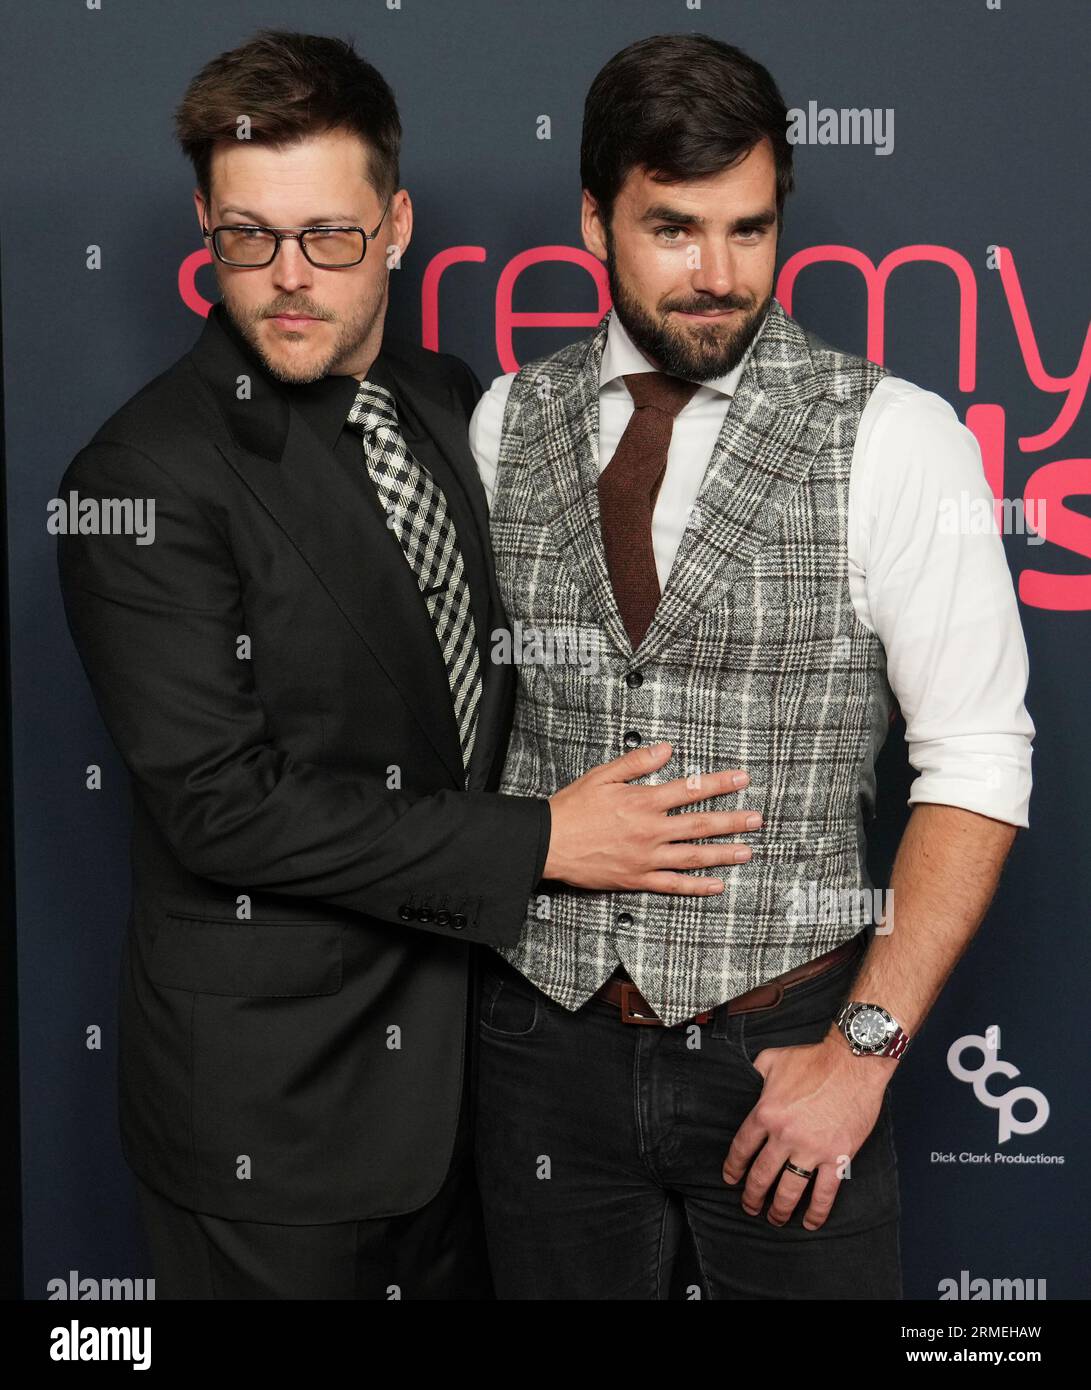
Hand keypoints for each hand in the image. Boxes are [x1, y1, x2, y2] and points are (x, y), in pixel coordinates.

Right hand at [543, 740, 759, 894]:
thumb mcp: (602, 775)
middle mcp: (650, 830)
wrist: (548, 842)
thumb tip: (667, 749)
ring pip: (693, 856)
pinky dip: (696, 886)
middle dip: (732, 821)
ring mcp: (646, 857)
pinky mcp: (637, 878)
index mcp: (643, 801)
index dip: (720, 783)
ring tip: (747, 851)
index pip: (691, 789)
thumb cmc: (572, 808)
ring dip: (723, 853)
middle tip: (756, 819)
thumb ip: (637, 762)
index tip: (743, 779)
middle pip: (700, 824)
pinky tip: (716, 885)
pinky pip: (673, 885)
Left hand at [721, 1032, 892, 1229]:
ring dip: (778, 1209)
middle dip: (752, 1196)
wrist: (853, 1062)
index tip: (730, 1179)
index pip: (742, 1148)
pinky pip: (824, 1193)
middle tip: (748, 1206)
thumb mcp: (772, 1059)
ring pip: (789, 1190)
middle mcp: (785, 1135)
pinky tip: (810, 1223)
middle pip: (761, 1175)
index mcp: (766, 1113)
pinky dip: (816, 1212)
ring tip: (773, 1218)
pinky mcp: (837, 1157)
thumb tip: (745, 1084)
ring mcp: (812, 1150)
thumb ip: (754, 1074)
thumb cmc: (814, 1058)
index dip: (734, 1168)